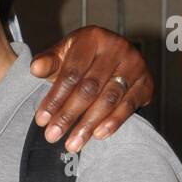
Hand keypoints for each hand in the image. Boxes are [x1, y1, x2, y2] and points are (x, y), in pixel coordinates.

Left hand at [30, 26, 152, 151]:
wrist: (112, 56)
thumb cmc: (81, 58)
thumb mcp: (63, 55)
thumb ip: (49, 63)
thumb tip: (35, 69)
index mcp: (92, 38)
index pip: (71, 73)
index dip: (55, 98)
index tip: (42, 119)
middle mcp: (117, 48)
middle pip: (89, 88)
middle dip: (69, 114)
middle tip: (53, 136)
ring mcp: (135, 65)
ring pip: (109, 99)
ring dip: (89, 124)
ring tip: (73, 143)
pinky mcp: (147, 82)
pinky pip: (129, 105)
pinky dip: (114, 122)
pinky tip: (98, 135)